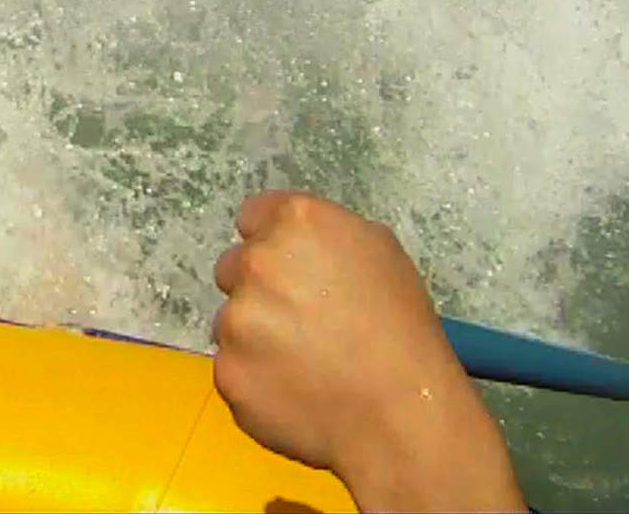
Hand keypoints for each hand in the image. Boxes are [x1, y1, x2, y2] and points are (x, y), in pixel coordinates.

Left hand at [211, 191, 525, 512]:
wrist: (399, 413)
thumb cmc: (402, 329)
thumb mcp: (381, 253)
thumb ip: (327, 236)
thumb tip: (300, 245)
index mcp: (296, 223)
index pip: (254, 215)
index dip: (272, 242)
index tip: (290, 268)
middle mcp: (255, 263)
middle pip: (233, 267)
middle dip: (258, 289)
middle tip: (301, 321)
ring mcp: (234, 320)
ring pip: (230, 321)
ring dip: (255, 336)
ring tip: (305, 363)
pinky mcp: (226, 371)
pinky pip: (233, 368)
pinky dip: (256, 378)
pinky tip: (295, 391)